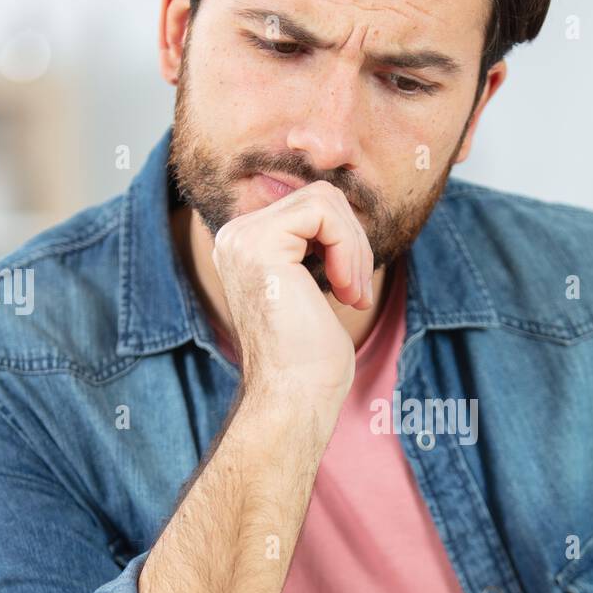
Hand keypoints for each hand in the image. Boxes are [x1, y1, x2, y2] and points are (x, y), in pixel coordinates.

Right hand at [212, 180, 373, 410]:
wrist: (294, 396)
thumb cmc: (310, 356)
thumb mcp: (315, 285)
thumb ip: (318, 245)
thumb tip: (344, 206)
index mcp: (244, 245)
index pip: (309, 205)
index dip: (343, 240)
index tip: (352, 286)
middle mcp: (234, 236)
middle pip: (319, 196)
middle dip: (353, 242)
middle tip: (358, 291)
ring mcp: (242, 238)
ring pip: (325, 200)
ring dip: (354, 247)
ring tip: (354, 293)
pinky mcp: (260, 244)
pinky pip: (324, 213)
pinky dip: (348, 249)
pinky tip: (346, 290)